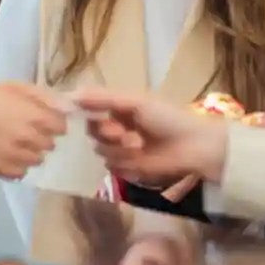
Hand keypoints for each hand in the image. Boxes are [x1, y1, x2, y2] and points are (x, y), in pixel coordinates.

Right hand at [0, 81, 66, 178]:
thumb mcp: (11, 86)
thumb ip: (42, 97)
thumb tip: (67, 107)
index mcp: (34, 116)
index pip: (62, 127)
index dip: (53, 122)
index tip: (43, 119)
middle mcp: (29, 139)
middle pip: (50, 145)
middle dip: (41, 136)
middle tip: (24, 128)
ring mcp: (15, 157)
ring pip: (36, 160)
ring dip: (30, 152)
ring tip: (13, 142)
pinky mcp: (0, 170)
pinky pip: (20, 173)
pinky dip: (16, 165)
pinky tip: (5, 154)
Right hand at [73, 89, 228, 183]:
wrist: (194, 147)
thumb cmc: (168, 118)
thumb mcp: (136, 102)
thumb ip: (102, 98)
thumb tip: (70, 93)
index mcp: (117, 108)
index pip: (87, 110)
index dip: (86, 114)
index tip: (88, 115)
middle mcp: (115, 128)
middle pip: (90, 133)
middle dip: (106, 132)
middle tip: (123, 132)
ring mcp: (120, 150)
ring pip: (100, 151)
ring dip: (118, 149)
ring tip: (139, 145)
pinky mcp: (128, 170)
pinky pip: (112, 168)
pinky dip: (125, 163)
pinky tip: (141, 159)